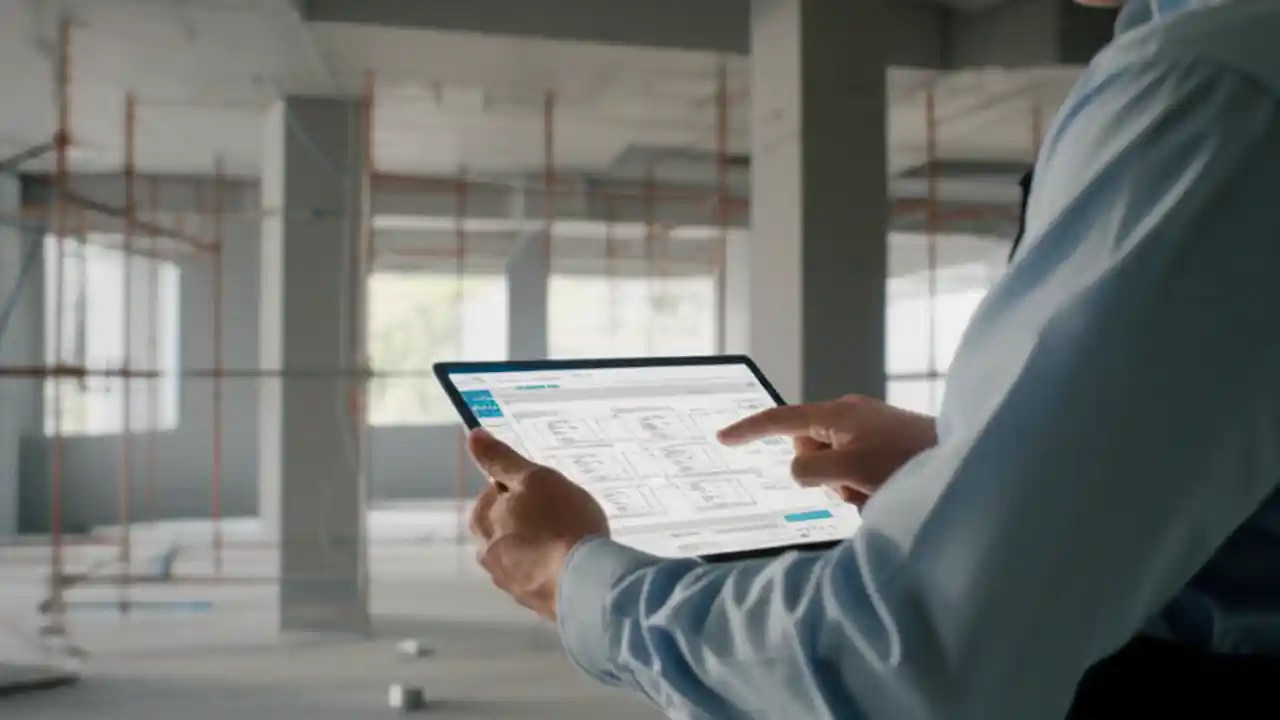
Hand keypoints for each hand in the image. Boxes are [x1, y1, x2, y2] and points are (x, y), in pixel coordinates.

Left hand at [467, 429, 608, 619]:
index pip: (492, 495)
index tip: (544, 490)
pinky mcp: (536, 604)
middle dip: (525, 520)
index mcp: (483, 524)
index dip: (519, 488)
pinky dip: (551, 571)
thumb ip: (502, 458)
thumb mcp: (535, 478)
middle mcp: (489, 557)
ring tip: (570, 541)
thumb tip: (472, 435)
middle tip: (560, 513)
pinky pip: (540, 580)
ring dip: (538, 548)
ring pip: (521, 557)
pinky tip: (574, 565)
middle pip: (504, 528)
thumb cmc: (561, 521)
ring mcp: (511, 585)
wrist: (587, 582)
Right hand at [717, 396, 935, 505]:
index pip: (780, 420)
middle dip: (821, 475)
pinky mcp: (883, 447)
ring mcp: (867, 431)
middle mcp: (849, 417)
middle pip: (807, 450)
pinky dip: (863, 486)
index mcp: (837, 413)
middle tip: (852, 486)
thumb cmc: (909, 460)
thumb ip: (811, 469)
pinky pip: (854, 471)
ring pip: (831, 467)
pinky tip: (887, 491)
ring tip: (877, 490)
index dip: (749, 429)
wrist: (964, 462)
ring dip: (846, 487)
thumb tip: (797, 471)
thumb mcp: (850, 469)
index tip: (723, 438)